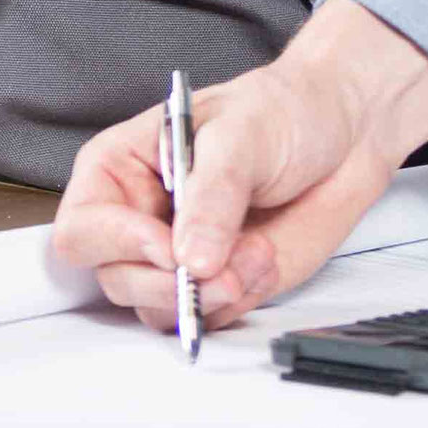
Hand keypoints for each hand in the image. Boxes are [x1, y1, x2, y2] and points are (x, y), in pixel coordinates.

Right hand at [49, 1, 427, 331]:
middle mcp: (141, 219)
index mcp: (122, 169)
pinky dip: (240, 300)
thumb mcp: (242, 133)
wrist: (346, 131)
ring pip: (160, 309)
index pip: (82, 227)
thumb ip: (211, 194)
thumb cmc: (284, 109)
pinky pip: (211, 318)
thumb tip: (187, 256)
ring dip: (209, 296)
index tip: (166, 246)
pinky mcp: (220, 283)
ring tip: (254, 255)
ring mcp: (180, 257)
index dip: (116, 244)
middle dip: (168, 284)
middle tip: (216, 270)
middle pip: (117, 280)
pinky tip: (264, 260)